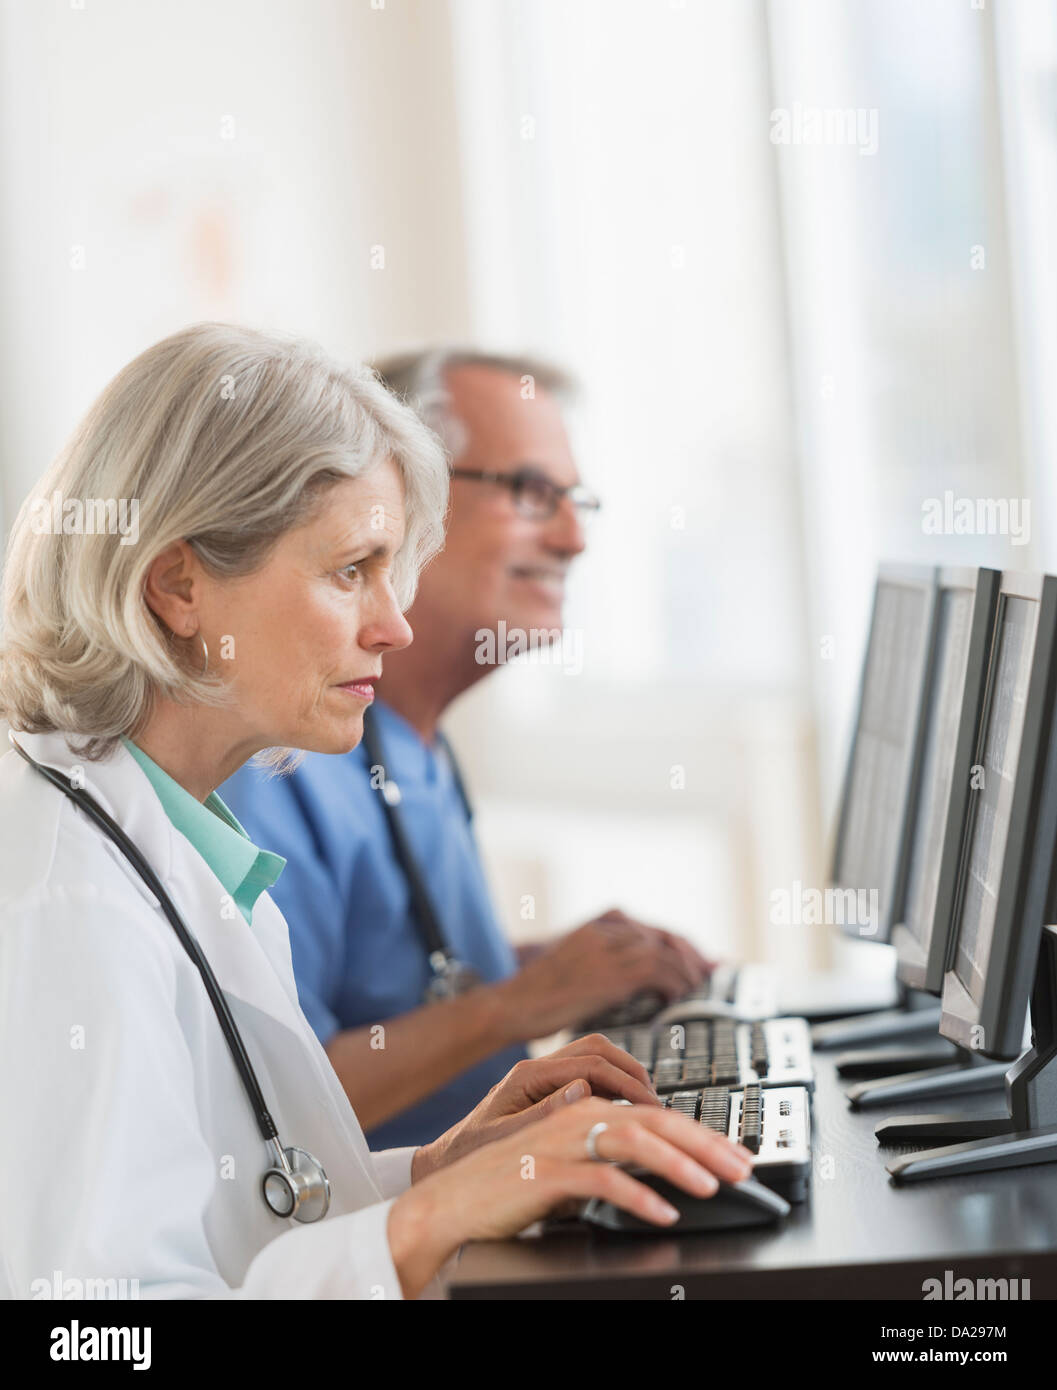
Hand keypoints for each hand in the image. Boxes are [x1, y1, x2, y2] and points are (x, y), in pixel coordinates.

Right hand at [389, 1096, 753, 1298]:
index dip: (700, 1134)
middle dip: (704, 1144)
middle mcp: (576, 1116)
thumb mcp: (568, 1166)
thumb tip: (656, 1163)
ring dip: (679, 1164)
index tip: (734, 1156)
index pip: (656, 1114)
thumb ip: (606, 1157)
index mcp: (584, 1109)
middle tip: (741, 1168)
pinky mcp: (544, 1175)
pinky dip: (636, 1197)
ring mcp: (560, 1144)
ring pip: (633, 1141)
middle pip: (654, 1121)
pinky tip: (662, 1213)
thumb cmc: (506, 1187)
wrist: (448, 1202)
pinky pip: (600, 1181)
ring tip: (711, 1186)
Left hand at [413, 1034, 658, 1179]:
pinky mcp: (544, 1090)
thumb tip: (583, 1091)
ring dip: (623, 1073)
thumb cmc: (471, 1156)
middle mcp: (536, 1069)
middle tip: (654, 1100)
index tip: (650, 1105)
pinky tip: (621, 1109)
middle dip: (631, 1069)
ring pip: (593, 1056)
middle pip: (597, 1048)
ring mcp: (541, 1078)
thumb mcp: (507, 1141)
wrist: (446, 1164)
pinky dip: (610, 1085)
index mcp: (528, 1076)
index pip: (591, 1065)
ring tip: (644, 1102)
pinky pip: (585, 1074)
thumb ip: (544, 1115)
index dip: (626, 1082)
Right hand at [495, 908, 714, 1038]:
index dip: (679, 944)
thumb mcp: (572, 969)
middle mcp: (604, 930)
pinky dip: (672, 982)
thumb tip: (641, 980)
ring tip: (695, 989)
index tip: (698, 959)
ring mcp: (607, 947)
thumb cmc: (537, 997)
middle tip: (709, 972)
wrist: (511, 1005)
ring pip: (663, 950)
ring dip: (686, 970)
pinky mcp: (610, 971)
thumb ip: (604, 965)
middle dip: (690, 954)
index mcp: (596, 925)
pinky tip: (675, 998)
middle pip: (662, 934)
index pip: (650, 929)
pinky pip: (656, 969)